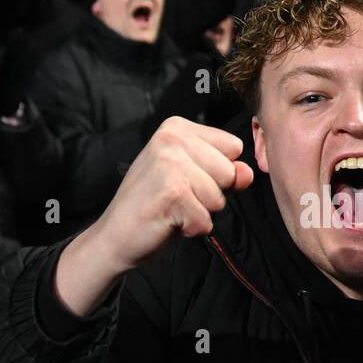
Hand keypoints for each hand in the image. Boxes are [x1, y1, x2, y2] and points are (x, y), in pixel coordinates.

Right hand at [56, 118, 253, 315]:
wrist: (115, 235)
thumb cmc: (155, 204)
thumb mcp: (193, 178)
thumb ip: (225, 171)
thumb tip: (247, 174)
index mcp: (177, 127)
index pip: (234, 148)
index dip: (218, 172)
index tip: (187, 179)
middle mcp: (172, 138)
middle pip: (230, 173)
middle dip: (211, 195)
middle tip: (177, 197)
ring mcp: (170, 164)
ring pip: (219, 199)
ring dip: (199, 213)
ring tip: (171, 208)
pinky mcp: (172, 192)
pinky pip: (206, 220)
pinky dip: (191, 229)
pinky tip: (167, 220)